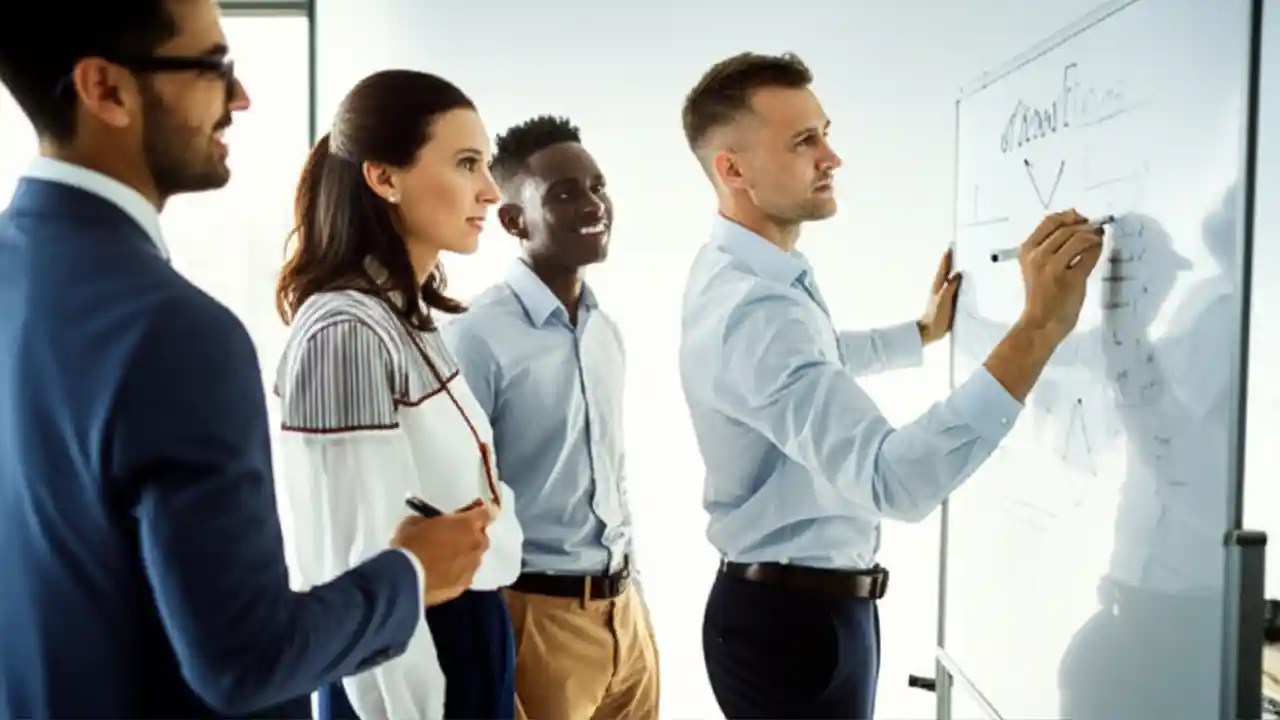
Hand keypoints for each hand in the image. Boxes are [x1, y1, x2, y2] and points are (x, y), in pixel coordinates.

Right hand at [391, 499, 496, 605]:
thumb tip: (431, 524)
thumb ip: (432, 520)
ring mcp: (472, 567)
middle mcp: (475, 545)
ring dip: (464, 555)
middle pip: (481, 537)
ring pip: (474, 557)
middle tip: (452, 537)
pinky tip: (440, 575)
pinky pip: (465, 574)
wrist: (405, 579)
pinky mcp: (463, 585)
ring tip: (443, 559)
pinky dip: (456, 573)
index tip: (473, 514)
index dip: (482, 512)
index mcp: (467, 524)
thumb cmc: (411, 544)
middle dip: (470, 536)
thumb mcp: (416, 522)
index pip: (488, 513)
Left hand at [917, 248, 961, 344]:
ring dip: (956, 270)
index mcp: (939, 284)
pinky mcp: (948, 302)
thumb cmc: (935, 316)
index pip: (944, 266)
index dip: (948, 255)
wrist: (930, 331)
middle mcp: (941, 287)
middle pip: (947, 270)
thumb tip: (958, 273)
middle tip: (958, 250)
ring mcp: (944, 294)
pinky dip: (959, 283)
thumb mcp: (944, 299)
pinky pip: (955, 289)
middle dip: (952, 260)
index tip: (952, 245)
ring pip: (951, 278)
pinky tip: (964, 284)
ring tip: (963, 263)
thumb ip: (950, 286)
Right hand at [1017, 208, 1104, 340]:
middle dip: (1085, 226)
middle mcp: (1038, 256)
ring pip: (1079, 238)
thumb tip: (1075, 221)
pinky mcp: (1072, 278)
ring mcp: (1054, 267)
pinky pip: (1089, 255)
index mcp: (1027, 251)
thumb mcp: (1036, 266)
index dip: (1070, 216)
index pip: (1050, 221)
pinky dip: (1096, 249)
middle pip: (1067, 228)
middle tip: (1096, 230)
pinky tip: (1097, 251)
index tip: (1082, 219)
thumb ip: (1050, 246)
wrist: (1041, 323)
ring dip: (1093, 236)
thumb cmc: (1040, 296)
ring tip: (1097, 240)